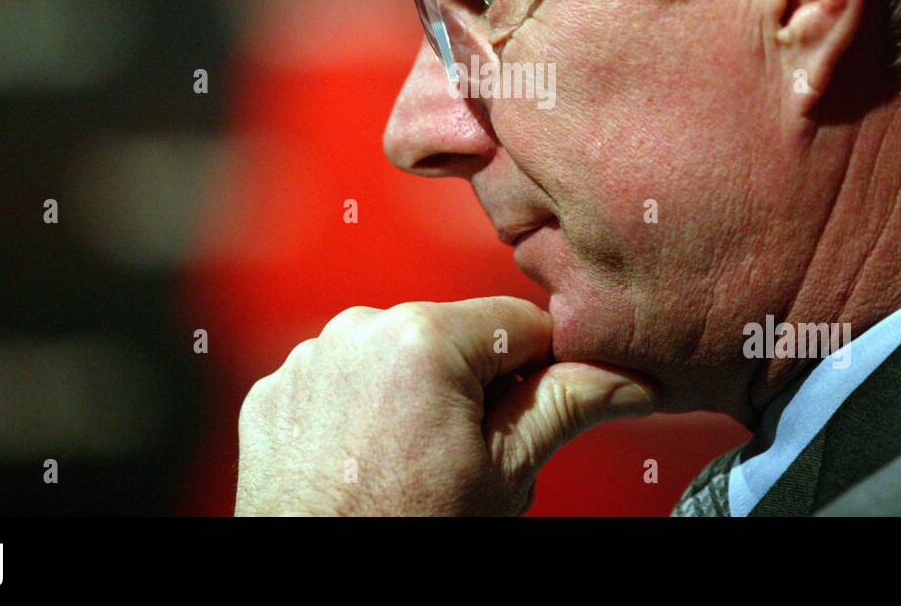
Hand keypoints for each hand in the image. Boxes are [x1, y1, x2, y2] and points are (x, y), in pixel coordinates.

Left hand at [235, 296, 657, 514]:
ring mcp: (309, 361)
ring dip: (413, 394)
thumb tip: (624, 379)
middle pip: (453, 338)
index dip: (541, 369)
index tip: (537, 410)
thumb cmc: (403, 535)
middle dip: (472, 386)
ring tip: (412, 462)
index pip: (518, 322)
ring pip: (394, 357)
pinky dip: (359, 410)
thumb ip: (566, 406)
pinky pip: (339, 380)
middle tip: (470, 455)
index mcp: (423, 338)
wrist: (319, 584)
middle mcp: (358, 331)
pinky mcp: (276, 391)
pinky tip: (369, 458)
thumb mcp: (505, 475)